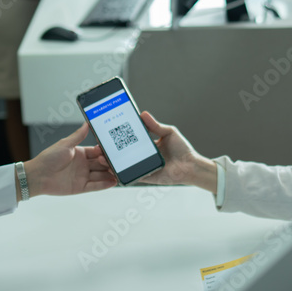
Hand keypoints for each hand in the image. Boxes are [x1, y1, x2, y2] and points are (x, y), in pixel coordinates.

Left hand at [24, 123, 117, 196]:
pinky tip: (113, 182)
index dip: (104, 151)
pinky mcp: (80, 187)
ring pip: (100, 175)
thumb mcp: (65, 144)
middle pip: (100, 164)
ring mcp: (82, 176)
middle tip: (117, 161)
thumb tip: (87, 123)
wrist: (38, 175)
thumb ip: (78, 135)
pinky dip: (104, 184)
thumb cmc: (48, 158)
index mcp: (80, 153)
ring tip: (119, 172)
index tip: (112, 149)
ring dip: (110, 173)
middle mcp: (82, 165)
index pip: (97, 152)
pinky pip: (95, 186)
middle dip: (109, 162)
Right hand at [98, 112, 216, 191]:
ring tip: (102, 156)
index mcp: (147, 144)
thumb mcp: (168, 132)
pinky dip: (122, 173)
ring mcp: (143, 166)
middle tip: (100, 145)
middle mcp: (143, 155)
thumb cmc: (182, 149)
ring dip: (112, 161)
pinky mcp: (146, 176)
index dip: (118, 137)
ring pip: (124, 164)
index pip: (129, 140)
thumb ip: (155, 125)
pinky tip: (113, 168)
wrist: (191, 165)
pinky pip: (132, 175)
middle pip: (123, 152)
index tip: (107, 131)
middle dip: (110, 150)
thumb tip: (143, 114)